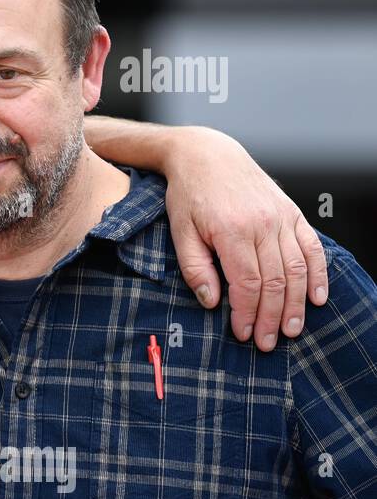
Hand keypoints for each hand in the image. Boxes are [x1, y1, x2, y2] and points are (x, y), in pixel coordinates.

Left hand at [164, 128, 326, 350]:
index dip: (246, 312)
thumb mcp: (180, 231)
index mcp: (232, 230)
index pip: (246, 283)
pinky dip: (318, 274)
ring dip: (296, 304)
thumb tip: (212, 302)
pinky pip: (312, 247)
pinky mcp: (293, 213)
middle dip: (271, 317)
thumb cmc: (190, 194)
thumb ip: (194, 268)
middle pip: (275, 281)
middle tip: (267, 343)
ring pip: (297, 269)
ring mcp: (282, 217)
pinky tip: (316, 298)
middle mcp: (263, 224)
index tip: (242, 334)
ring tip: (292, 330)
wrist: (208, 155)